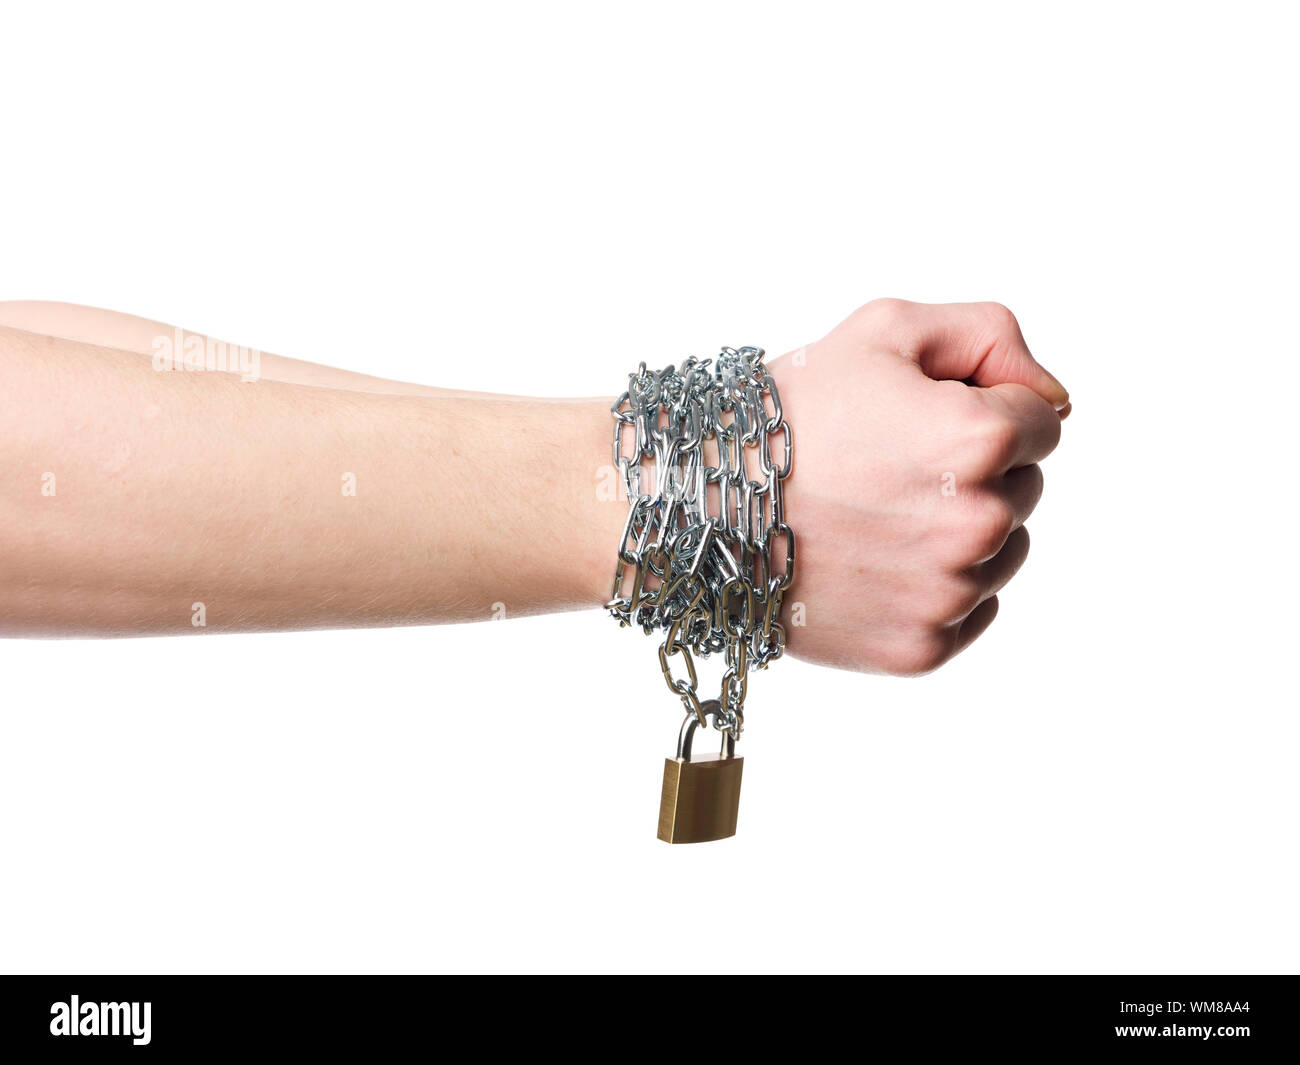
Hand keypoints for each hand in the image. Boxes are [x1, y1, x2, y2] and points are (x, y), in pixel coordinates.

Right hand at [768, 299, 1067, 674]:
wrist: (696, 508)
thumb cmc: (786, 416)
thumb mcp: (885, 328)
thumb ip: (991, 338)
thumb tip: (1056, 400)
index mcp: (980, 438)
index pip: (1039, 420)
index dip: (975, 408)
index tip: (910, 419)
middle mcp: (978, 524)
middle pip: (1024, 488)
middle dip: (971, 470)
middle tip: (881, 467)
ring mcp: (948, 595)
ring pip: (1001, 552)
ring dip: (956, 529)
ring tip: (873, 516)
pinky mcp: (920, 648)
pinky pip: (970, 610)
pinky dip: (933, 587)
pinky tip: (873, 561)